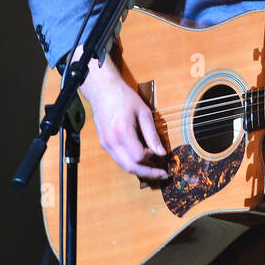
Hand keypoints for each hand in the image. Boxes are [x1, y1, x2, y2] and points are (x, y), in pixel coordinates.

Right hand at [74, 49, 167, 181]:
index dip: (152, 159)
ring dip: (139, 169)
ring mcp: (105, 144)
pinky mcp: (104, 143)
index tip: (161, 156)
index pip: (139, 157)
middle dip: (148, 173)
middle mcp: (111, 142)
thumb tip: (161, 152)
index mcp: (122, 132)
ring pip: (123, 165)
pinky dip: (131, 161)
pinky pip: (119, 158)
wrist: (102, 90)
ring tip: (154, 167)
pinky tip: (142, 158)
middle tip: (162, 174)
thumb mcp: (143, 112)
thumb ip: (152, 134)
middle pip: (130, 167)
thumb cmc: (123, 97)